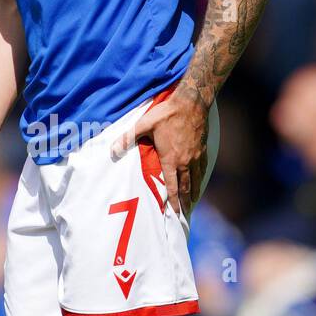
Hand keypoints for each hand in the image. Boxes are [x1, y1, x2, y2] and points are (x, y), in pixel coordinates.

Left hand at [110, 87, 207, 215]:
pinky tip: (200, 181)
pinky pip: (203, 168)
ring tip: (192, 202)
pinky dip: (201, 178)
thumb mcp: (144, 124)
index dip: (173, 202)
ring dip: (194, 192)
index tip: (174, 213)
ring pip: (196, 179)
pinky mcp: (202, 148)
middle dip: (184, 202)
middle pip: (186, 187)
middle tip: (183, 213)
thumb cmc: (167, 113)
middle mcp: (186, 161)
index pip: (173, 186)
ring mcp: (196, 156)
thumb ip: (128, 138)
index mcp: (171, 159)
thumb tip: (112, 150)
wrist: (192, 101)